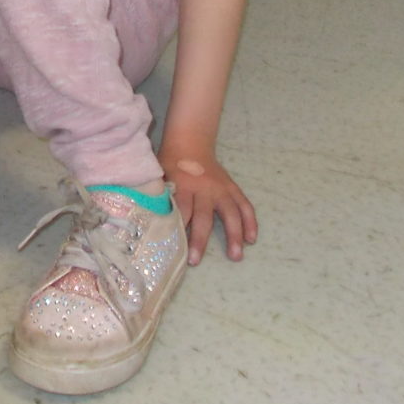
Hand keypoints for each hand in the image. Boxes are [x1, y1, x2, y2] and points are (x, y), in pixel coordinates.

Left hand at [163, 149, 257, 264]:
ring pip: (230, 213)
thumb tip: (151, 222)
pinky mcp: (232, 188)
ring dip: (234, 235)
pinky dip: (250, 221)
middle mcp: (204, 188)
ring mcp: (221, 189)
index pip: (180, 209)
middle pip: (203, 216)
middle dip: (199, 239)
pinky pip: (244, 205)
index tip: (172, 247)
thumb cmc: (171, 164)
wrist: (190, 143)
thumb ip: (158, 196)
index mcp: (183, 185)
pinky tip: (251, 238)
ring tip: (236, 256)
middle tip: (195, 260)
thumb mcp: (160, 176)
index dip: (177, 227)